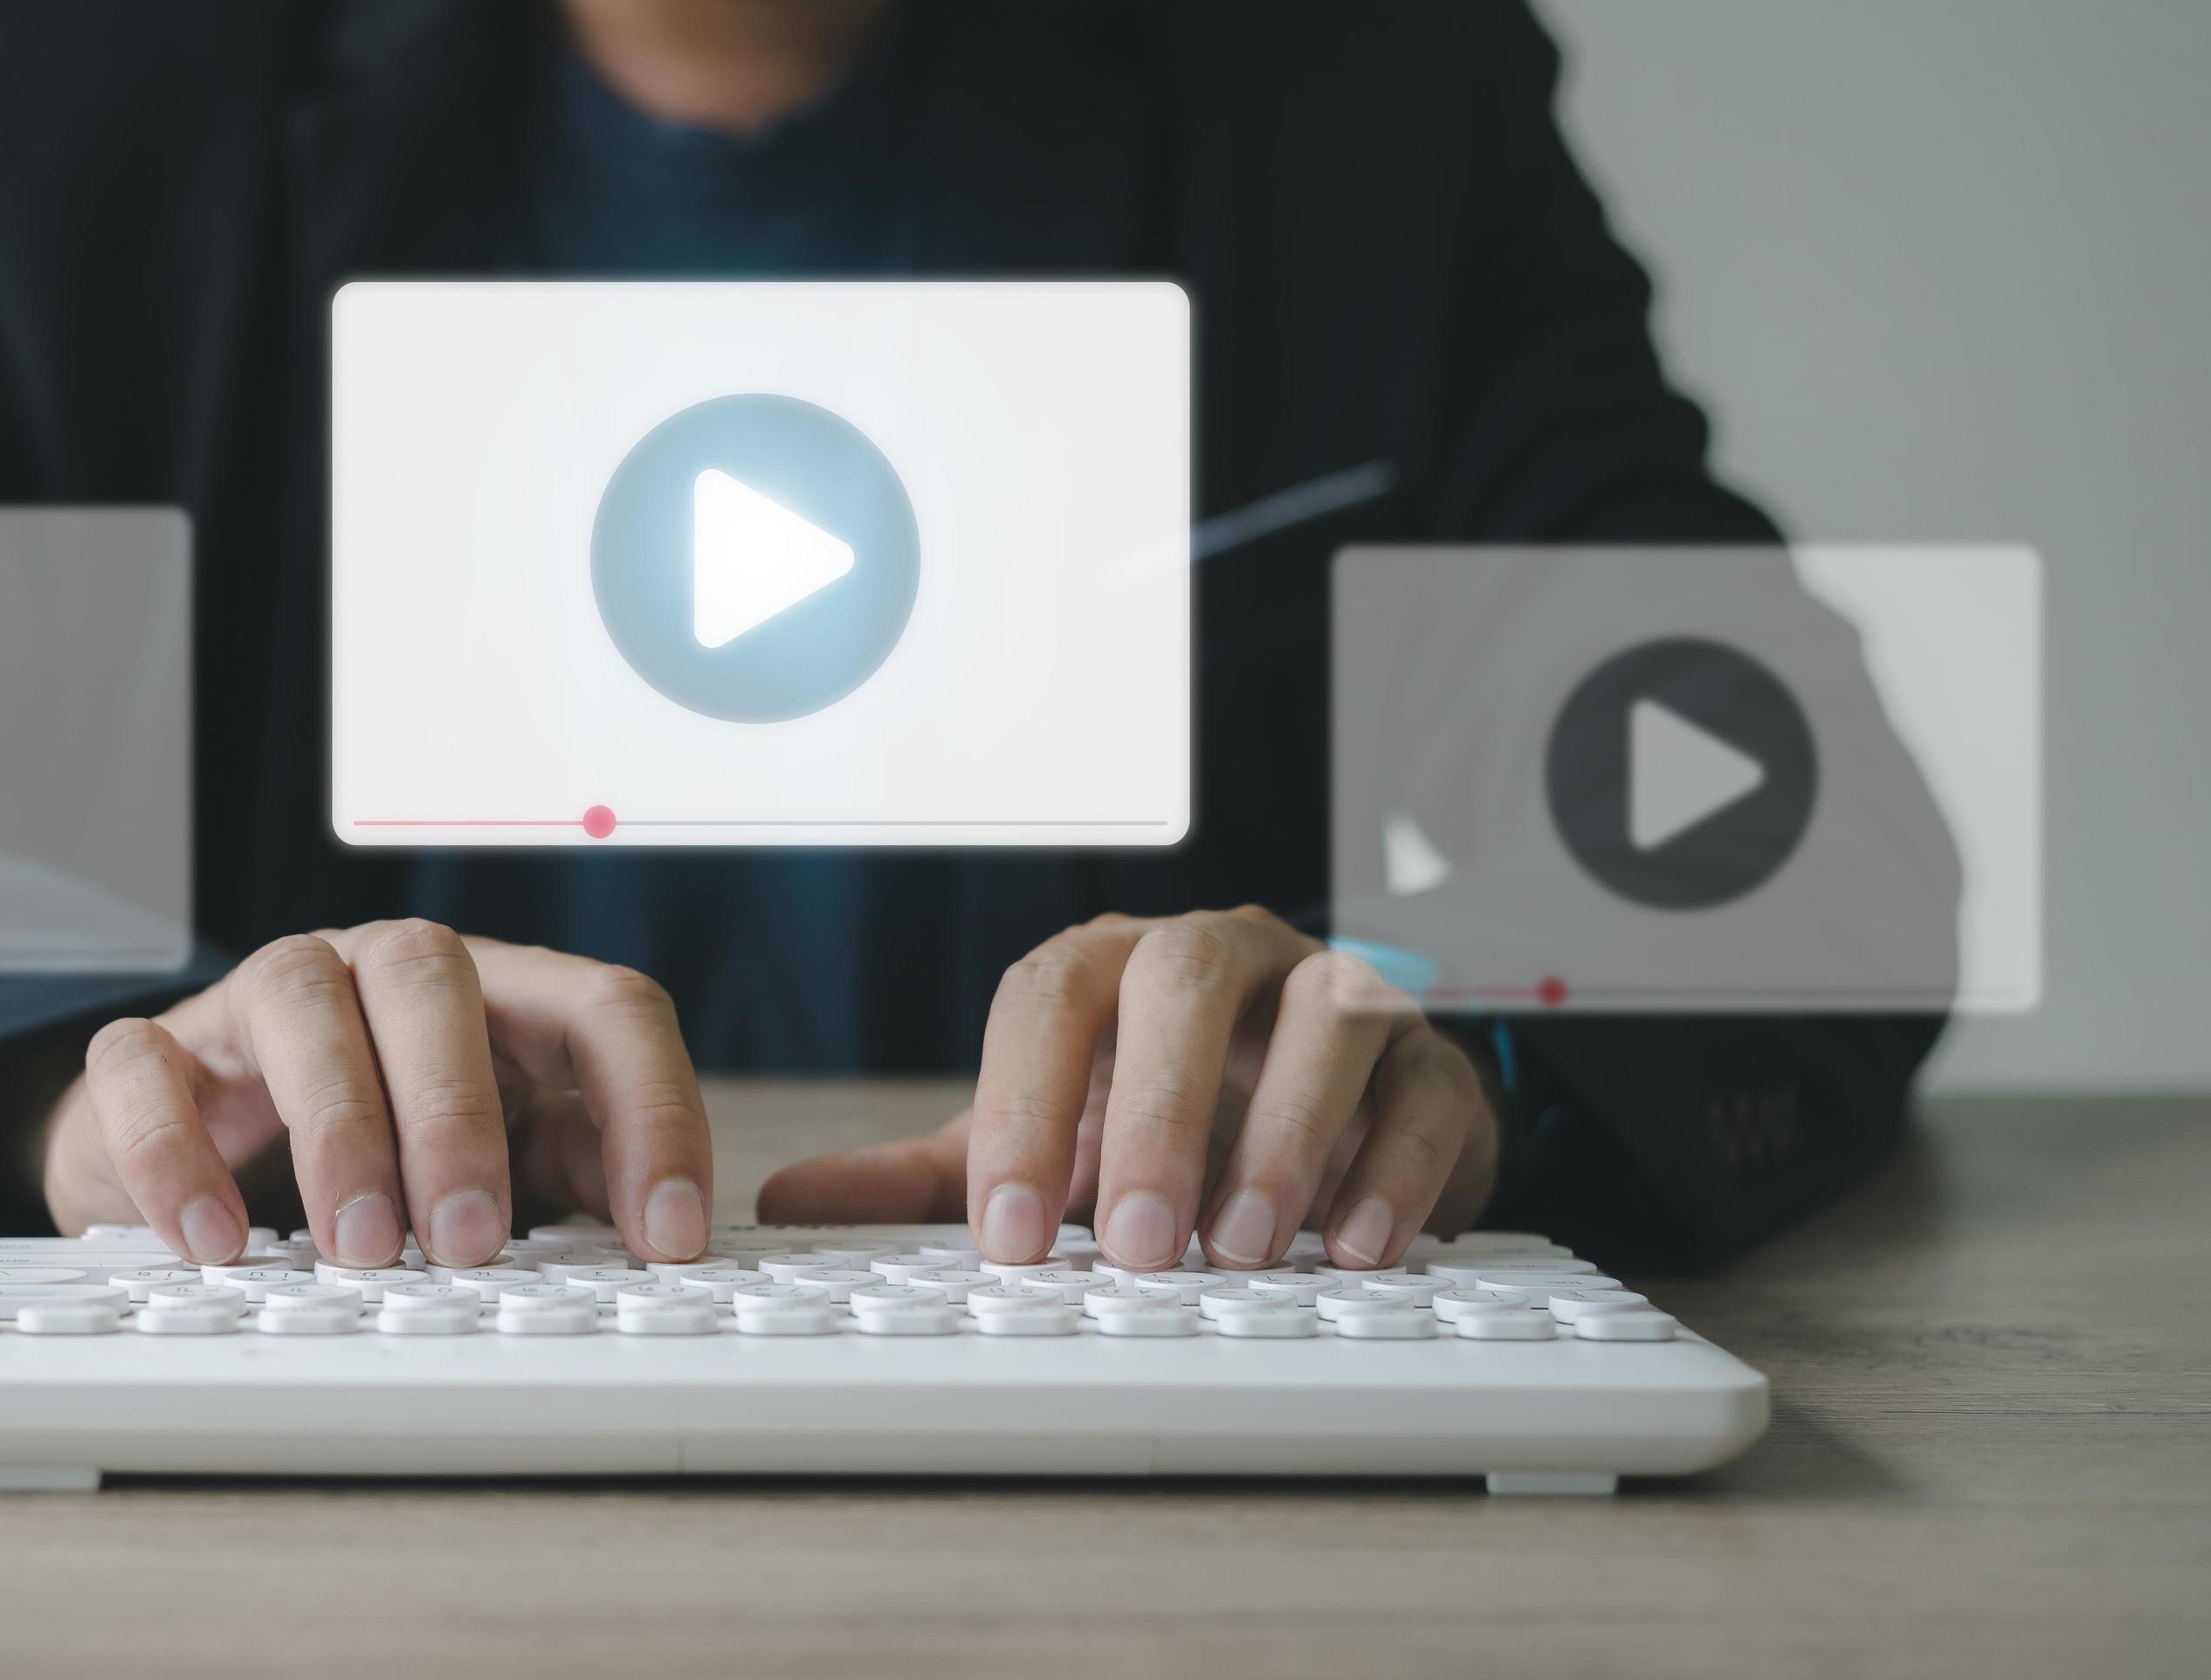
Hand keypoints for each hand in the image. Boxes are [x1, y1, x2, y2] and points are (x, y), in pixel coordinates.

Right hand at [39, 923, 713, 1268]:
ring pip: (300, 996)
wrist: (197, 1149)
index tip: (669, 1236)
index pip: (604, 1009)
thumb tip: (662, 1231)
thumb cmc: (379, 1153)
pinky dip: (177, 1154)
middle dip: (459, 1114)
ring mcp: (261, 1001)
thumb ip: (575, 1173)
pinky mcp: (154, 1053)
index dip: (651, 1113)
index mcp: (496, 997)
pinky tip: (213, 1242)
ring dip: (338, 1125)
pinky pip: (150, 1067)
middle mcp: (381, 974)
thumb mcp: (500, 1163)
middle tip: (472, 1242)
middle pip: (434, 977)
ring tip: (360, 1248)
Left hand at [759, 907, 1500, 1270]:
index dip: (1022, 1104)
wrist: (1321, 1120)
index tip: (1003, 1236)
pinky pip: (1424, 1090)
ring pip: (1322, 1018)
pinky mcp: (1429, 1062)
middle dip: (1159, 1111)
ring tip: (1242, 1251)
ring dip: (1284, 1137)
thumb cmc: (1167, 1124)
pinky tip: (1353, 1246)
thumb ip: (928, 1176)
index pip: (1051, 995)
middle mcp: (1223, 959)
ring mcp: (1336, 997)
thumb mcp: (1046, 1144)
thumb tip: (781, 1201)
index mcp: (1113, 970)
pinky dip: (1392, 1168)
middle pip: (1184, 982)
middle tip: (1134, 1243)